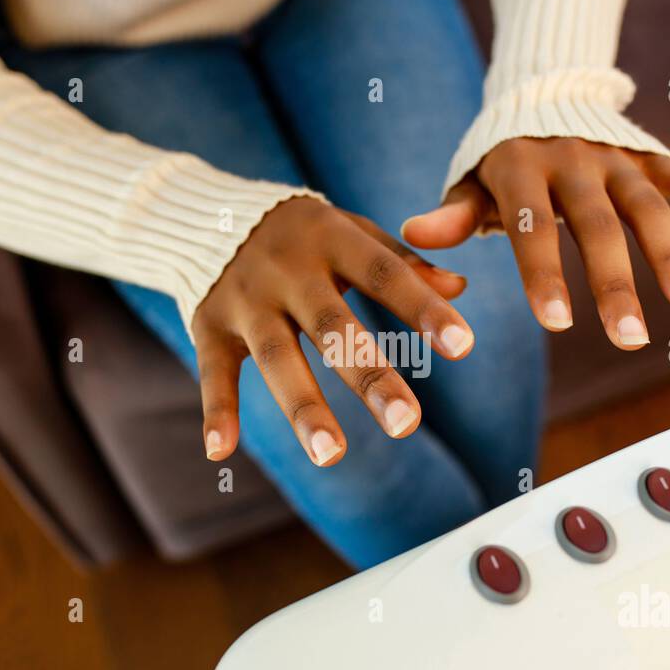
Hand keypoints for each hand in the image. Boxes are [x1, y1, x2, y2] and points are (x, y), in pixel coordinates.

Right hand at [192, 197, 473, 465]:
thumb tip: (459, 288)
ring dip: (302, 407)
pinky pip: (213, 370)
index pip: (384, 274)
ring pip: (276, 357)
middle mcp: (286, 268)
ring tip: (331, 456)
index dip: (422, 308)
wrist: (208, 213)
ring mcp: (244, 298)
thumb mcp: (352, 232)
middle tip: (407, 424)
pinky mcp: (207, 324)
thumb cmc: (304, 234)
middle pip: (332, 327)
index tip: (463, 347)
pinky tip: (222, 451)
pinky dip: (216, 409)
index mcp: (331, 237)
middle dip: (369, 376)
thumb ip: (402, 262)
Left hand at [402, 138, 669, 348]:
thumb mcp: (471, 180)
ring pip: (648, 207)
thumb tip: (411, 233)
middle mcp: (572, 161)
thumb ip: (452, 213)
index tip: (558, 324)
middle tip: (630, 340)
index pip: (531, 227)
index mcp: (521, 170)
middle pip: (598, 226)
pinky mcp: (646, 154)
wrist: (541, 92)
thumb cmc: (499, 159)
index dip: (544, 273)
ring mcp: (615, 156)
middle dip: (615, 282)